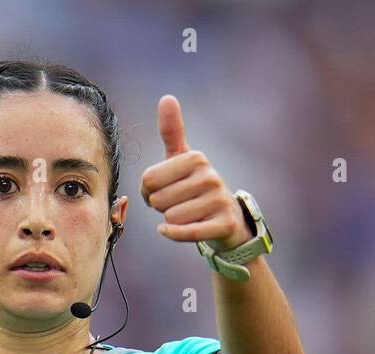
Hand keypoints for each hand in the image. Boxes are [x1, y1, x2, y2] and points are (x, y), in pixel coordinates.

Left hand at [140, 94, 251, 251]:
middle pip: (158, 200)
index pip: (149, 179)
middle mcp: (210, 176)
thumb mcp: (183, 158)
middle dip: (161, 207)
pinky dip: (172, 234)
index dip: (148, 190)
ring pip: (171, 217)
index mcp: (196, 158)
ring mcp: (219, 200)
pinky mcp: (224, 224)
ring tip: (186, 214)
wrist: (226, 219)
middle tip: (177, 203)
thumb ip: (172, 131)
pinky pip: (185, 232)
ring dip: (170, 221)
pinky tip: (169, 230)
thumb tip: (167, 97)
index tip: (163, 189)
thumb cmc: (195, 187)